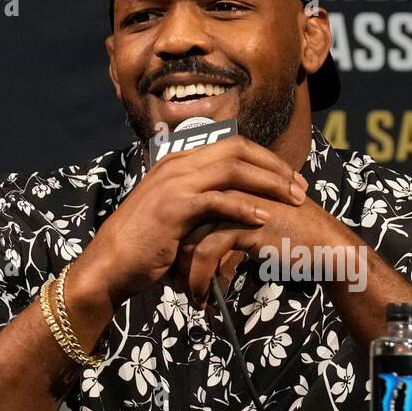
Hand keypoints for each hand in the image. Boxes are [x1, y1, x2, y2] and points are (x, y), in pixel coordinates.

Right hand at [73, 136, 308, 306]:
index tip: (291, 178)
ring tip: (292, 200)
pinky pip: (218, 201)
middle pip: (239, 150)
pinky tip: (264, 219)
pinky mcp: (174, 208)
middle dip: (275, 167)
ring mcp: (174, 183)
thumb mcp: (177, 214)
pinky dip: (245, 208)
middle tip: (301, 188)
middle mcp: (178, 165)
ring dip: (269, 184)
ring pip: (233, 170)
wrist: (110, 265)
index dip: (266, 159)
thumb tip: (237, 204)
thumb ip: (203, 202)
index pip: (233, 145)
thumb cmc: (146, 244)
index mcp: (179, 161)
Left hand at [172, 196, 348, 307]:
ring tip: (189, 296)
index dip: (178, 239)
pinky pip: (206, 251)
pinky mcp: (243, 225)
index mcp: (229, 183)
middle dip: (175, 257)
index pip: (187, 208)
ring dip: (184, 272)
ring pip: (189, 237)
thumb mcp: (255, 223)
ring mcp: (235, 204)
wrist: (326, 247)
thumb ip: (230, 222)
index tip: (176, 268)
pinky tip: (203, 297)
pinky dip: (199, 278)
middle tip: (175, 284)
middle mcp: (229, 187)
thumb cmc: (294, 238)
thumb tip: (205, 242)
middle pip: (183, 222)